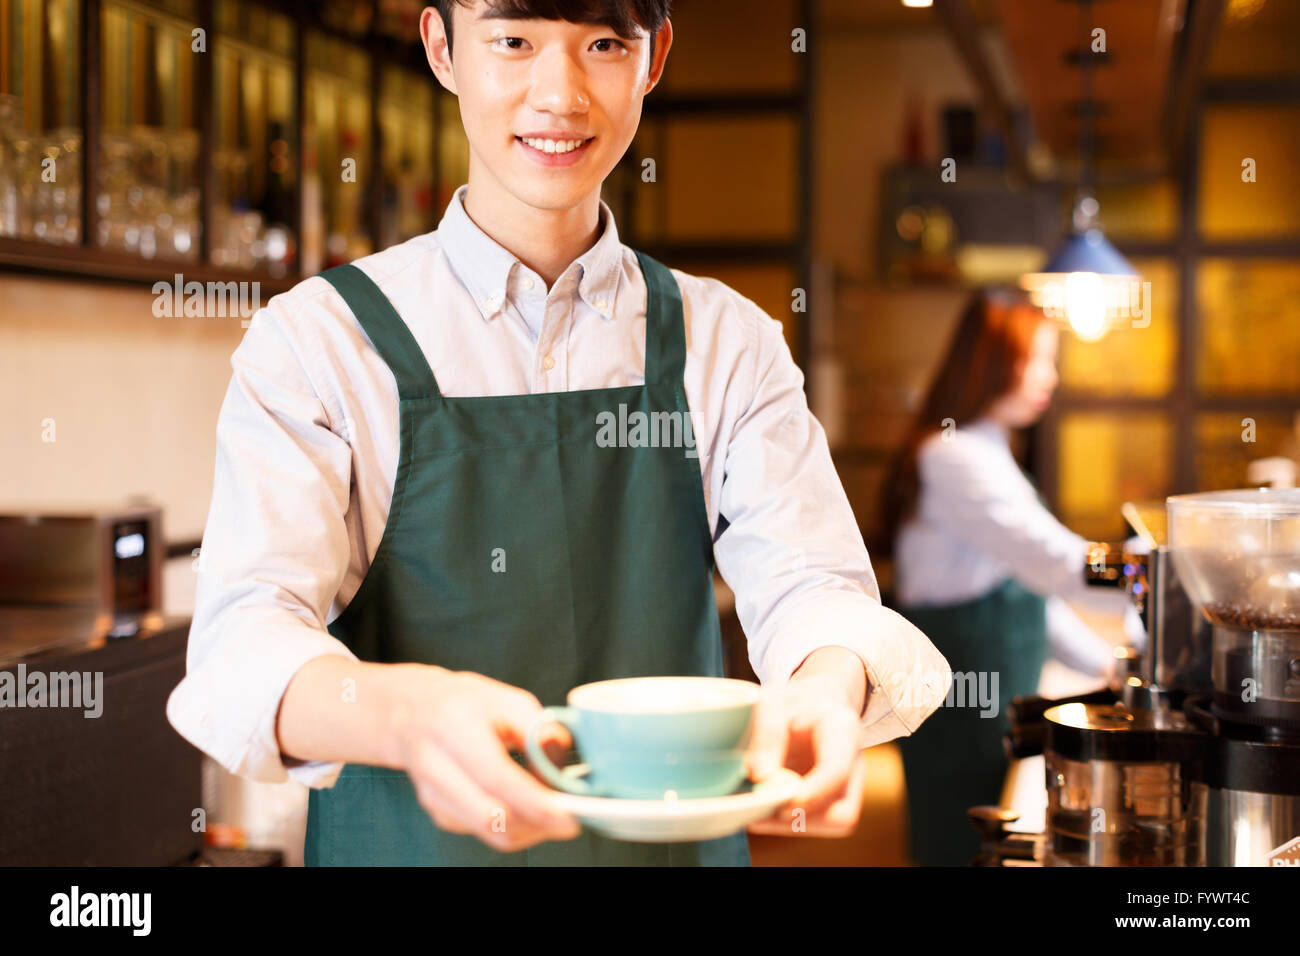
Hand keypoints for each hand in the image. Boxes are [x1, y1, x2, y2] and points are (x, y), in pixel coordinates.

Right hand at [384, 665, 581, 852]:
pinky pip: (481, 831)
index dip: (536, 803)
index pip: (496, 777)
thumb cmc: (466, 702)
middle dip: (536, 826)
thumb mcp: (507, 699)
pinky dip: (512, 827)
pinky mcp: (435, 810)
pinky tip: (526, 809)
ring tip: (551, 811)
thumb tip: (563, 772)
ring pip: (488, 831)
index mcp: (453, 726)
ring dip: (528, 830)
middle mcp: (434, 763)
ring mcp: (430, 792)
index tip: (570, 818)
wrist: (411, 711)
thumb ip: (539, 731)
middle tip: (569, 819)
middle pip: (489, 815)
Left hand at [744, 651, 868, 837]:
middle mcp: (854, 762)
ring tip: (757, 804)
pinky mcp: (836, 799)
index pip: (836, 770)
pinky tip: (766, 804)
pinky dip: (789, 821)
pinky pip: (819, 822)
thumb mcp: (772, 700)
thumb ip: (766, 732)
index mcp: (841, 729)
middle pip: (842, 811)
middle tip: (757, 806)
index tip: (778, 804)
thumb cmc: (790, 702)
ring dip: (791, 823)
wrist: (811, 704)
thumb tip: (760, 777)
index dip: (809, 794)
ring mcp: (849, 784)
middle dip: (798, 817)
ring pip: (832, 822)